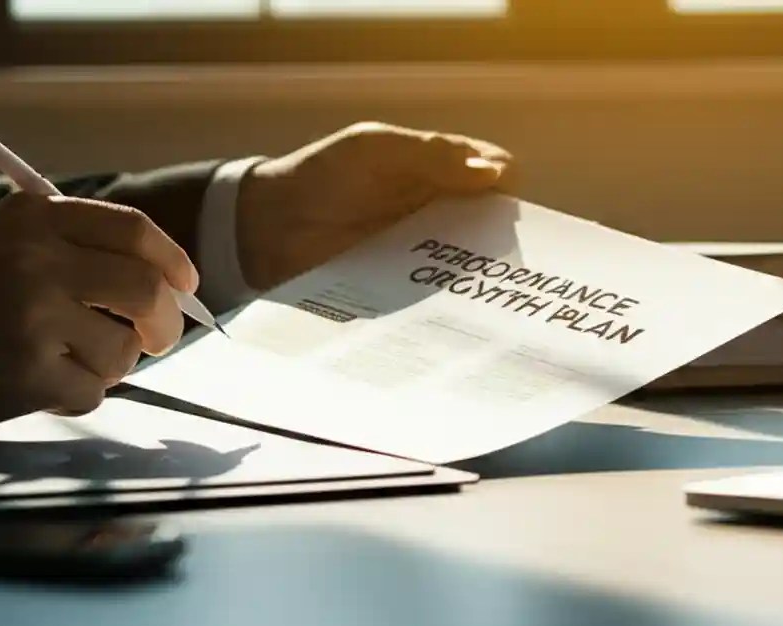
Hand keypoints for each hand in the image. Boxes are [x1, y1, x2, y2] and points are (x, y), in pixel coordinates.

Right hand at [0, 193, 197, 434]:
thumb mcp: (3, 240)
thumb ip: (74, 247)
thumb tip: (165, 280)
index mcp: (33, 219)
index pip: (132, 230)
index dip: (171, 260)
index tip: (186, 284)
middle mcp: (36, 261)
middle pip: (145, 291)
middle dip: (164, 323)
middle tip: (156, 339)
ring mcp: (32, 317)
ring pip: (123, 350)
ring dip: (108, 365)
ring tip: (66, 360)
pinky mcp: (26, 372)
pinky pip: (93, 390)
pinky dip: (76, 394)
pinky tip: (38, 383)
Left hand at [236, 122, 513, 289]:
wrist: (264, 227)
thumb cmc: (320, 175)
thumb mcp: (373, 149)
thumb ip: (431, 154)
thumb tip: (498, 171)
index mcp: (438, 170)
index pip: (496, 178)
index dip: (511, 196)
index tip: (518, 221)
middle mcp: (438, 211)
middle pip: (491, 229)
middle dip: (507, 248)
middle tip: (517, 272)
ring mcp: (420, 251)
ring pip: (468, 266)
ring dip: (480, 280)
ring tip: (492, 302)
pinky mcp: (401, 288)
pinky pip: (434, 297)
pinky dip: (447, 305)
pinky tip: (455, 317)